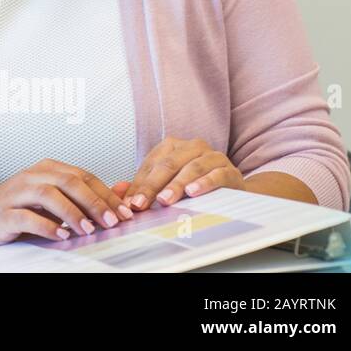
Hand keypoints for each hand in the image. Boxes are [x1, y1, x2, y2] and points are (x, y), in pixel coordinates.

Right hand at [0, 159, 134, 249]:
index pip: (83, 175)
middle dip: (94, 201)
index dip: (106, 193)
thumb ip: (85, 195)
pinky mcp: (4, 213)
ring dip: (72, 212)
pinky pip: (26, 217)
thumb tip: (124, 191)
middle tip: (112, 221)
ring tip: (88, 229)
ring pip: (48, 194)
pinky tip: (61, 235)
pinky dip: (46, 226)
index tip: (125, 212)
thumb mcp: (54, 199)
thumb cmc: (18, 208)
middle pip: (68, 181)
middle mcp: (32, 176)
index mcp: (46, 169)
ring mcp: (16, 193)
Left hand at [113, 137, 243, 210]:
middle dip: (152, 186)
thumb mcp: (168, 183)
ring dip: (176, 185)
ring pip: (190, 168)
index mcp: (172, 146)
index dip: (139, 185)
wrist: (232, 188)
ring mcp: (212, 156)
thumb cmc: (195, 183)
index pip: (151, 165)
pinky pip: (216, 174)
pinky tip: (193, 191)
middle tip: (142, 204)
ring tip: (164, 199)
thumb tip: (118, 194)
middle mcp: (191, 146)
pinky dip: (204, 183)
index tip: (130, 204)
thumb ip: (143, 187)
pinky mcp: (229, 170)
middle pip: (168, 165)